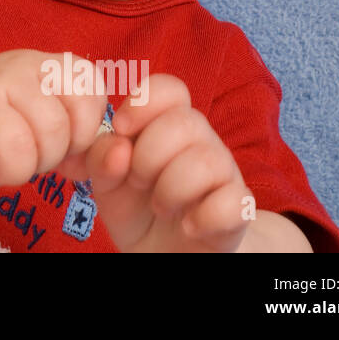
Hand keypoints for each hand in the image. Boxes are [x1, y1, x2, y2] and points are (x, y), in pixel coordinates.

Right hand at [0, 49, 106, 197]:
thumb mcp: (39, 132)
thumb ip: (76, 136)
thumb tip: (112, 154)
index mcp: (43, 64)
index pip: (93, 86)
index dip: (85, 126)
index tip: (57, 143)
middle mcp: (23, 63)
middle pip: (79, 114)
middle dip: (62, 150)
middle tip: (30, 153)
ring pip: (53, 133)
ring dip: (34, 163)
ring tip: (7, 157)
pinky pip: (20, 150)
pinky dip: (11, 171)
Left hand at [58, 73, 252, 251]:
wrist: (162, 251)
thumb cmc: (134, 204)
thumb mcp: (105, 181)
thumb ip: (100, 158)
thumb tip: (119, 146)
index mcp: (165, 123)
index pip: (170, 89)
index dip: (144, 103)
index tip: (121, 130)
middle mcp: (200, 141)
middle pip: (187, 121)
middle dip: (150, 155)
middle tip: (138, 181)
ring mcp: (224, 173)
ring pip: (208, 161)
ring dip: (171, 188)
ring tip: (159, 207)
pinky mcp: (238, 209)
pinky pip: (234, 201)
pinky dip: (203, 217)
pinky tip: (187, 226)